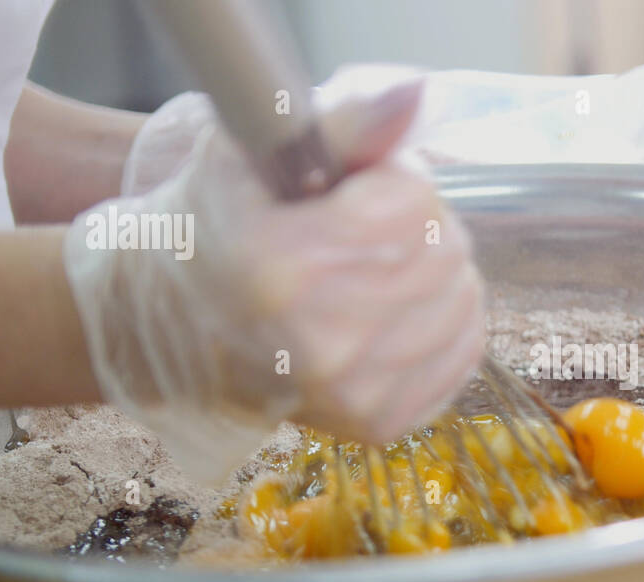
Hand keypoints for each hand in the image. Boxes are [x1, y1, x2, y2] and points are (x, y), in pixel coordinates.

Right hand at [64, 79, 484, 481]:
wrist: (178, 328)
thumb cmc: (215, 231)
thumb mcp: (251, 155)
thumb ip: (342, 121)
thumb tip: (412, 98)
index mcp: (283, 267)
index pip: (414, 200)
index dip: (391, 181)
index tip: (349, 193)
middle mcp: (323, 342)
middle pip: (444, 250)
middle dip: (415, 226)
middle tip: (362, 233)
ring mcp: (355, 392)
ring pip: (464, 298)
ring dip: (433, 274)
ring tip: (372, 274)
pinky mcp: (382, 422)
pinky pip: (465, 349)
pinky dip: (443, 322)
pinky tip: (392, 315)